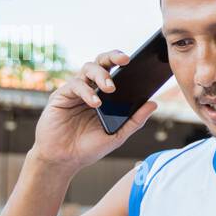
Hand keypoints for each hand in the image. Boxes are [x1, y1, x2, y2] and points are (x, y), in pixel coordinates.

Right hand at [30, 50, 157, 171]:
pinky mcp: (61, 96)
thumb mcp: (117, 136)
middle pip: (101, 63)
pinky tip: (95, 103)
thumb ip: (135, 120)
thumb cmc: (88, 147)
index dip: (124, 64)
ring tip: (111, 88)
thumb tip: (153, 104)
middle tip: (125, 59)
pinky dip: (87, 92)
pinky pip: (75, 85)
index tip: (140, 62)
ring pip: (88, 68)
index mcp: (104, 96)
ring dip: (102, 75)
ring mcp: (75, 91)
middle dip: (113, 56)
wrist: (63, 159)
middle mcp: (90, 89)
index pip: (115, 72)